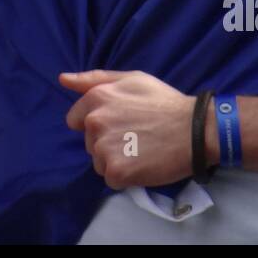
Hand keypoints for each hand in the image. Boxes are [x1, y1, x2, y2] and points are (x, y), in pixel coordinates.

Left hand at [61, 70, 192, 188]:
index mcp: (97, 98)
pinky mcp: (116, 171)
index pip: (75, 120)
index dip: (97, 124)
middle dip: (107, 141)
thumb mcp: (131, 79)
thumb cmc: (165, 102)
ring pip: (98, 162)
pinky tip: (143, 164)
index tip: (119, 124)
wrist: (194, 130)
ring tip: (140, 150)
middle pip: (89, 142)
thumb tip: (62, 79)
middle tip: (135, 136)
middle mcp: (95, 122)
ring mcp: (104, 147)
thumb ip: (94, 78)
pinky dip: (125, 176)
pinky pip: (111, 179)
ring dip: (115, 160)